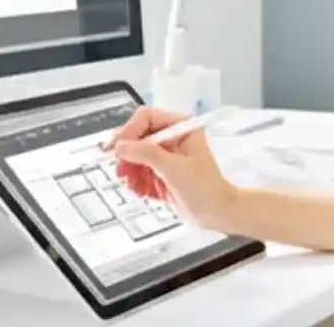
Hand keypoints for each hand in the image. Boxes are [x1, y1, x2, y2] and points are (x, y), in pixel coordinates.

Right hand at [104, 106, 237, 230]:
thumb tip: (121, 146)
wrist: (217, 214)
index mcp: (181, 126)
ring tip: (133, 184)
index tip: (117, 149)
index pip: (146, 118)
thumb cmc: (205, 189)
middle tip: (120, 170)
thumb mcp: (174, 168)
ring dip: (130, 169)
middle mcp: (172, 136)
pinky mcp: (162, 171)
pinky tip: (142, 191)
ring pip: (135, 154)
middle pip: (137, 136)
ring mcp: (166, 154)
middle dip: (128, 154)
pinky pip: (140, 169)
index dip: (129, 131)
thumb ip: (146, 153)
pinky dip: (137, 180)